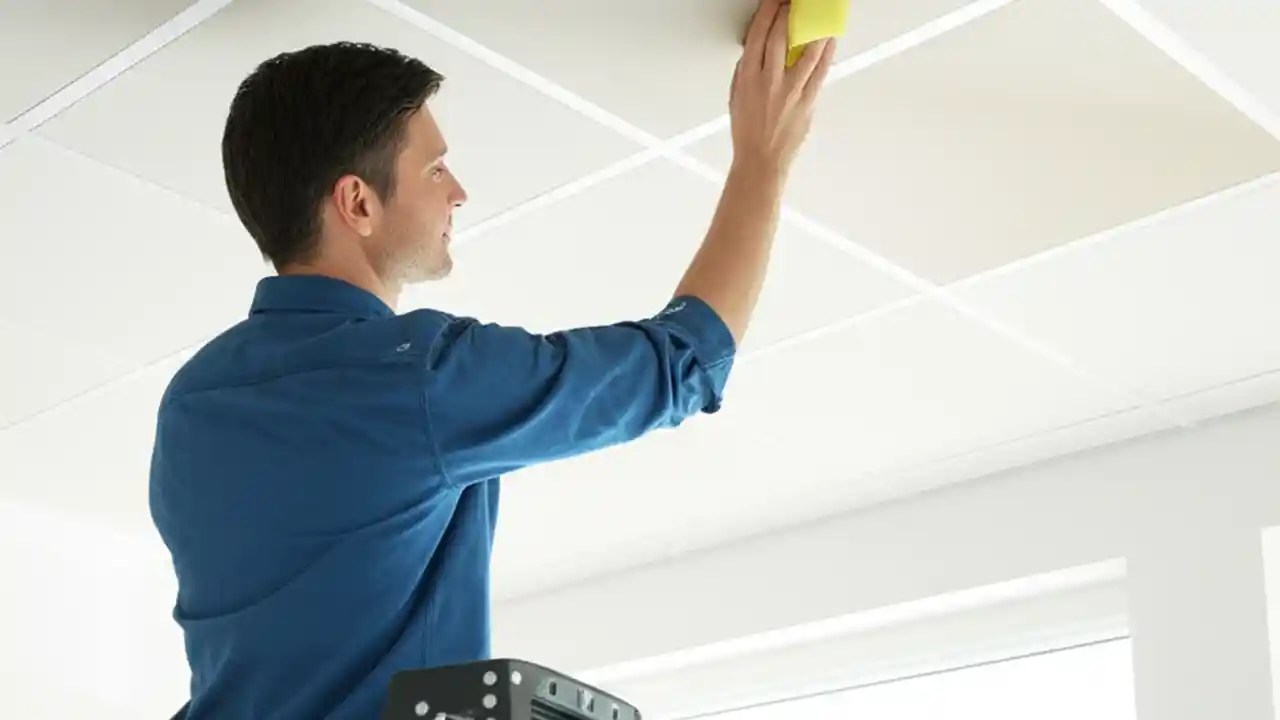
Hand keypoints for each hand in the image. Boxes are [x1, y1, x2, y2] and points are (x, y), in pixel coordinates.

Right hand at [729, 0, 835, 174]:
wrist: (760, 161)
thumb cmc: (747, 133)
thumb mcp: (736, 97)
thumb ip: (745, 72)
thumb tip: (754, 52)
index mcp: (748, 77)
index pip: (757, 36)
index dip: (768, 13)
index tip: (774, 2)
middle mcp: (768, 81)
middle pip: (780, 37)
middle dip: (789, 14)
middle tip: (796, 3)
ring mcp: (789, 91)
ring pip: (805, 51)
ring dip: (813, 30)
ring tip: (818, 16)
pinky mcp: (806, 102)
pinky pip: (819, 72)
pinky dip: (826, 53)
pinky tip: (829, 41)